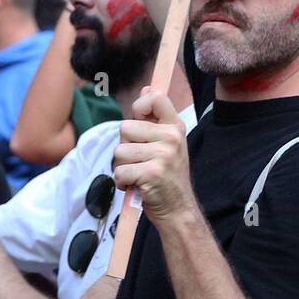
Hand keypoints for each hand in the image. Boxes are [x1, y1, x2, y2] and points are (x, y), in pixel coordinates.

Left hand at [113, 89, 194, 224]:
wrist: (178, 210)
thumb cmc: (168, 177)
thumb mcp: (168, 144)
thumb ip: (155, 118)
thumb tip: (146, 88)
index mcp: (175, 127)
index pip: (156, 98)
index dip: (139, 106)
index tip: (139, 122)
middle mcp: (171, 138)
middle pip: (125, 128)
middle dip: (126, 148)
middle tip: (141, 162)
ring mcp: (162, 155)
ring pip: (119, 152)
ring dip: (123, 168)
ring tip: (139, 175)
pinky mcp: (151, 173)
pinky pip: (119, 171)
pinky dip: (122, 182)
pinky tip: (136, 186)